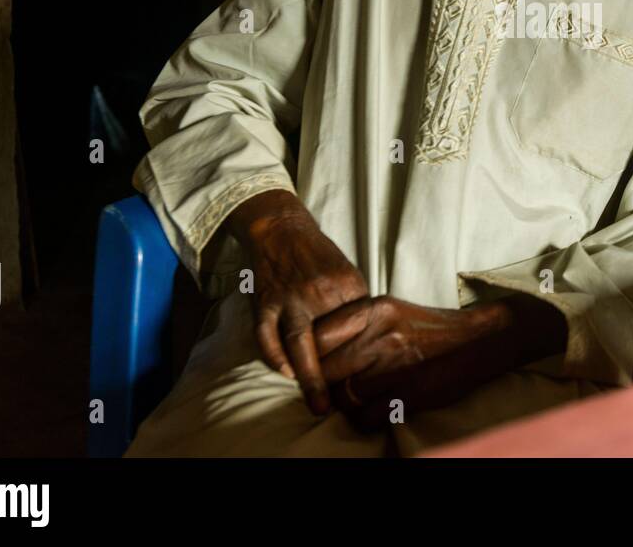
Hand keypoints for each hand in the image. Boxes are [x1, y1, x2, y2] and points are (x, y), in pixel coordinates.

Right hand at [225, 189, 367, 414]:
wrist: (280, 228)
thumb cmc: (318, 255)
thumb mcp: (347, 271)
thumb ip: (354, 304)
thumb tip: (367, 337)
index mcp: (347, 285)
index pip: (359, 328)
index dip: (361, 355)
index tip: (366, 378)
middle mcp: (320, 292)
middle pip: (332, 340)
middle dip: (337, 374)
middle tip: (343, 403)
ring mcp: (290, 297)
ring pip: (300, 342)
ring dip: (309, 377)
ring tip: (317, 404)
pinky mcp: (265, 300)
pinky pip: (266, 335)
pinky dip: (274, 357)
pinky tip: (284, 374)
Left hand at [312, 294, 567, 431]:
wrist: (477, 340)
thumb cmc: (428, 328)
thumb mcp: (391, 309)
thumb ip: (354, 322)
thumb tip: (314, 343)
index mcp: (374, 309)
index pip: (317, 335)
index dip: (310, 354)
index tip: (314, 363)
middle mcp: (380, 335)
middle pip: (326, 369)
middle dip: (325, 383)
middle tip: (334, 386)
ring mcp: (394, 366)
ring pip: (343, 396)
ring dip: (345, 403)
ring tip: (358, 397)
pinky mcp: (408, 394)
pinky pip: (364, 417)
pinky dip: (364, 418)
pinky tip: (375, 409)